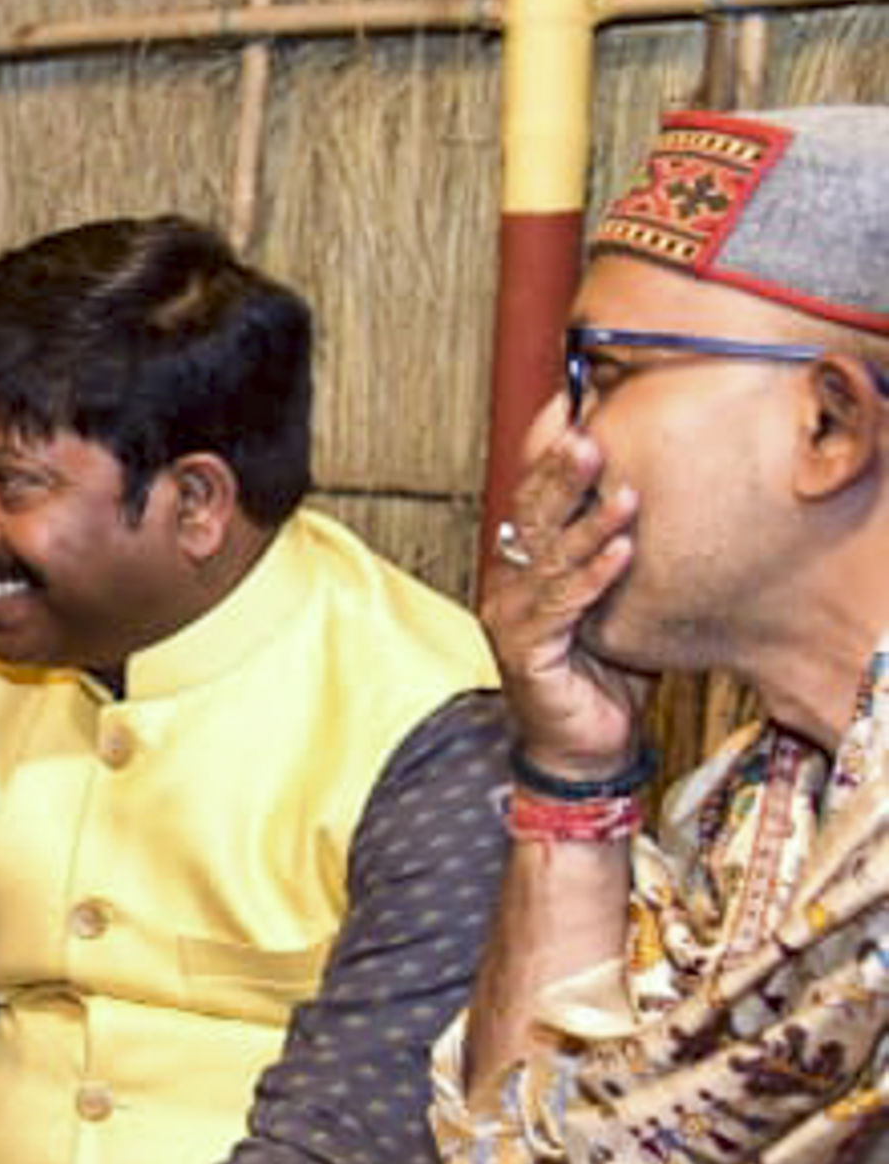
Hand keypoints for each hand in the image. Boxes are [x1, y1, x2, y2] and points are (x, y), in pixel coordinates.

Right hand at [481, 394, 648, 782]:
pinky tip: (621, 552)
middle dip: (561, 475)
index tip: (574, 413)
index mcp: (526, 569)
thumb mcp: (614, 605)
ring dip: (589, 523)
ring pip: (550, 559)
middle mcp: (510, 587)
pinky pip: (562, 607)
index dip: (549, 459)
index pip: (534, 501)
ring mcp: (512, 619)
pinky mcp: (526, 652)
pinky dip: (594, 578)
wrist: (583, 750)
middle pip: (532, 518)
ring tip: (624, 494)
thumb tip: (653, 498)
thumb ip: (616, 557)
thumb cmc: (602, 677)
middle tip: (590, 436)